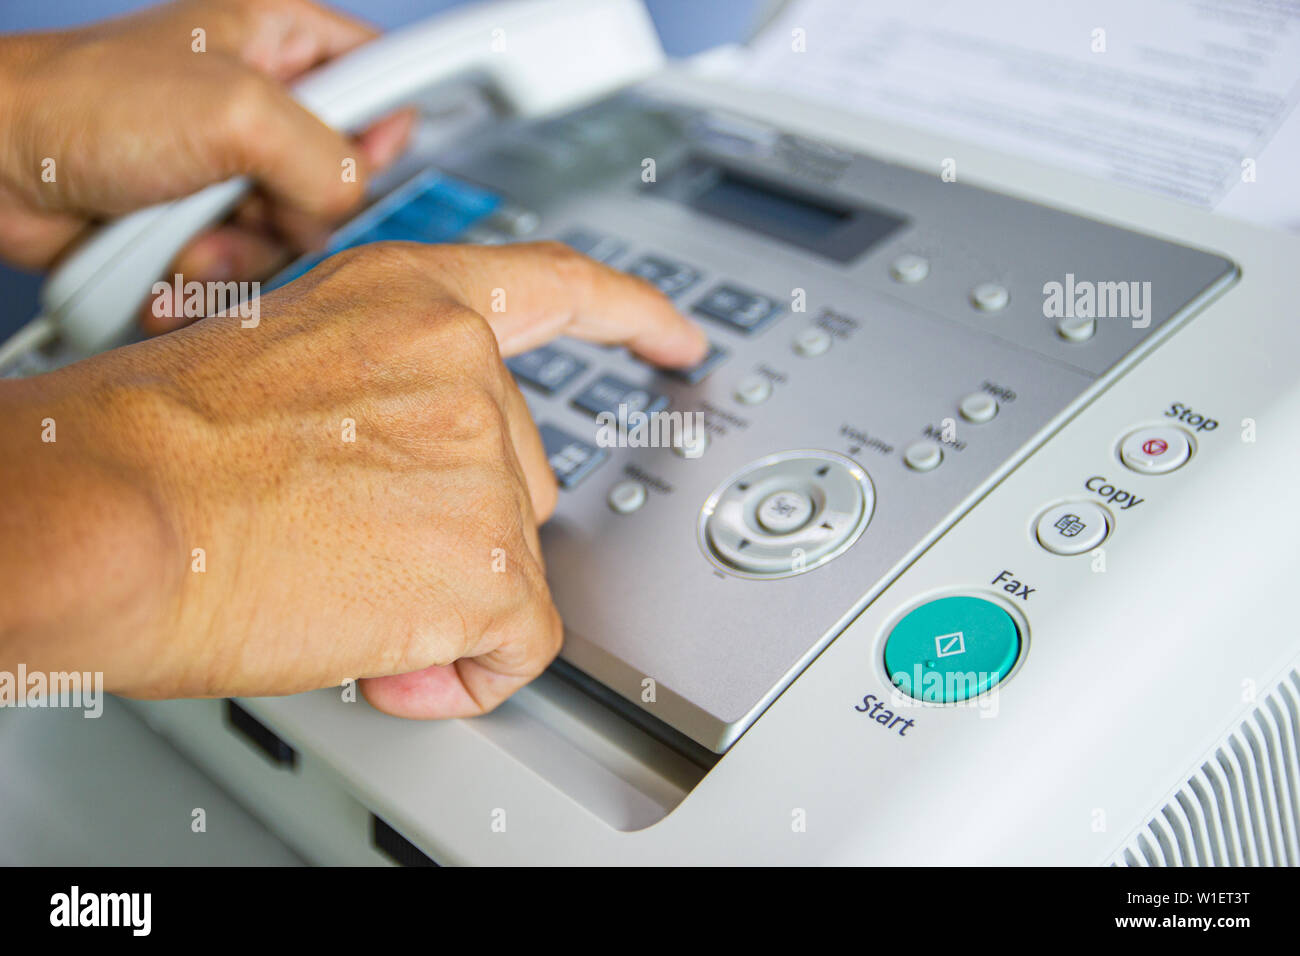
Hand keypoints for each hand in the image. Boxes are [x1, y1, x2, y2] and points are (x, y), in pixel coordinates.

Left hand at [0, 0, 411, 332]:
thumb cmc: (84, 104)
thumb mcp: (235, 112)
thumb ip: (327, 157)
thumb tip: (352, 202)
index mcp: (279, 40)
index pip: (384, 77)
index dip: (387, 127)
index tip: (365, 163)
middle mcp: (261, 107)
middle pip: (342, 180)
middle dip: (294, 211)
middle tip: (247, 197)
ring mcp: (232, 170)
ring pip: (294, 238)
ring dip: (242, 253)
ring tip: (187, 233)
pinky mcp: (202, 224)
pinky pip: (245, 270)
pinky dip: (208, 281)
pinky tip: (169, 261)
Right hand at [0, 242, 707, 716]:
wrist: (101, 513)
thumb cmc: (142, 448)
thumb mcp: (274, 365)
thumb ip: (371, 399)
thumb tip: (399, 490)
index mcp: (406, 300)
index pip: (553, 290)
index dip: (628, 316)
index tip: (673, 338)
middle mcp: (461, 368)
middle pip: (518, 477)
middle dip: (456, 529)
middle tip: (350, 547)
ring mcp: (481, 461)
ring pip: (509, 564)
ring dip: (440, 599)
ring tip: (332, 590)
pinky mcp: (487, 560)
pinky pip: (518, 644)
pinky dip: (464, 669)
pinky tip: (389, 655)